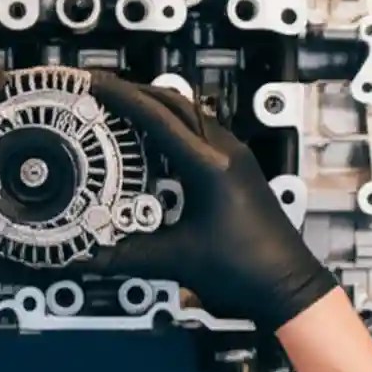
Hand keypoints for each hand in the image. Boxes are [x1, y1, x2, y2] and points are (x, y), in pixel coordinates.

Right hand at [89, 74, 337, 331]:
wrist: (287, 286)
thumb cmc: (244, 271)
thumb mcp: (175, 260)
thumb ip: (124, 257)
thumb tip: (84, 258)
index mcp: (210, 167)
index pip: (158, 118)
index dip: (122, 98)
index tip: (95, 85)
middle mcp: (226, 152)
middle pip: (175, 103)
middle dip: (136, 92)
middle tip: (101, 90)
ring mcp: (235, 157)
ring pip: (190, 114)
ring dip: (155, 106)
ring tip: (120, 108)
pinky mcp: (238, 168)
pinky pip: (200, 132)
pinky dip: (171, 127)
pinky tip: (151, 140)